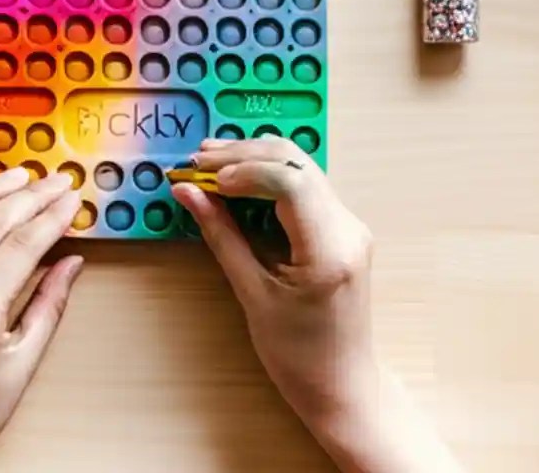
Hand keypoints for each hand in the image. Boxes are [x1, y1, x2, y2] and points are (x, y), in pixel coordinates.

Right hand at [173, 136, 461, 472]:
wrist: (342, 384)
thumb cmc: (297, 355)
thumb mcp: (252, 295)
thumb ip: (221, 236)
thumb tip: (188, 193)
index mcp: (329, 249)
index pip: (289, 182)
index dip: (243, 169)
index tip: (203, 177)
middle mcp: (348, 228)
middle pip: (296, 164)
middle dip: (244, 154)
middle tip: (197, 161)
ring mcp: (350, 225)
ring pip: (301, 168)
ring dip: (255, 160)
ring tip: (210, 165)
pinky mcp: (343, 228)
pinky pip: (306, 187)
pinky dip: (269, 177)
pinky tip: (238, 181)